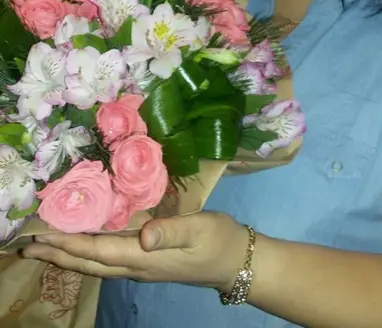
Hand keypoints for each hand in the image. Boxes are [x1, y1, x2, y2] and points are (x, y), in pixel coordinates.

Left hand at [21, 212, 248, 290]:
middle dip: (57, 255)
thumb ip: (172, 232)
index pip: (98, 251)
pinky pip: (106, 260)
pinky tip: (82, 247)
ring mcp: (141, 267)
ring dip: (68, 257)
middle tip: (27, 247)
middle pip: (89, 263)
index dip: (69, 244)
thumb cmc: (219, 241)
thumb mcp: (200, 230)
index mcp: (145, 257)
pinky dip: (86, 254)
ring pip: (95, 264)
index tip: (42, 237)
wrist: (237, 262)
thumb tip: (144, 236)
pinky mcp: (146, 263)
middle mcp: (136, 266)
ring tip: (45, 248)